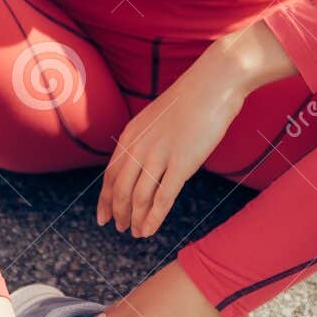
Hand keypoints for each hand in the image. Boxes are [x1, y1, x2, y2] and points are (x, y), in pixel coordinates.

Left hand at [95, 49, 249, 240]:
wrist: (213, 84)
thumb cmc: (191, 101)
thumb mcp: (158, 119)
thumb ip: (147, 139)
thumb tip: (143, 158)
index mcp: (132, 135)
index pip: (110, 174)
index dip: (104, 199)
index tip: (102, 217)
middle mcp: (140, 146)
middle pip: (119, 189)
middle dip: (117, 212)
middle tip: (120, 228)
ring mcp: (159, 155)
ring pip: (138, 197)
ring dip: (134, 219)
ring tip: (136, 233)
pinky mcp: (181, 163)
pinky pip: (162, 198)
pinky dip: (153, 218)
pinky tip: (149, 231)